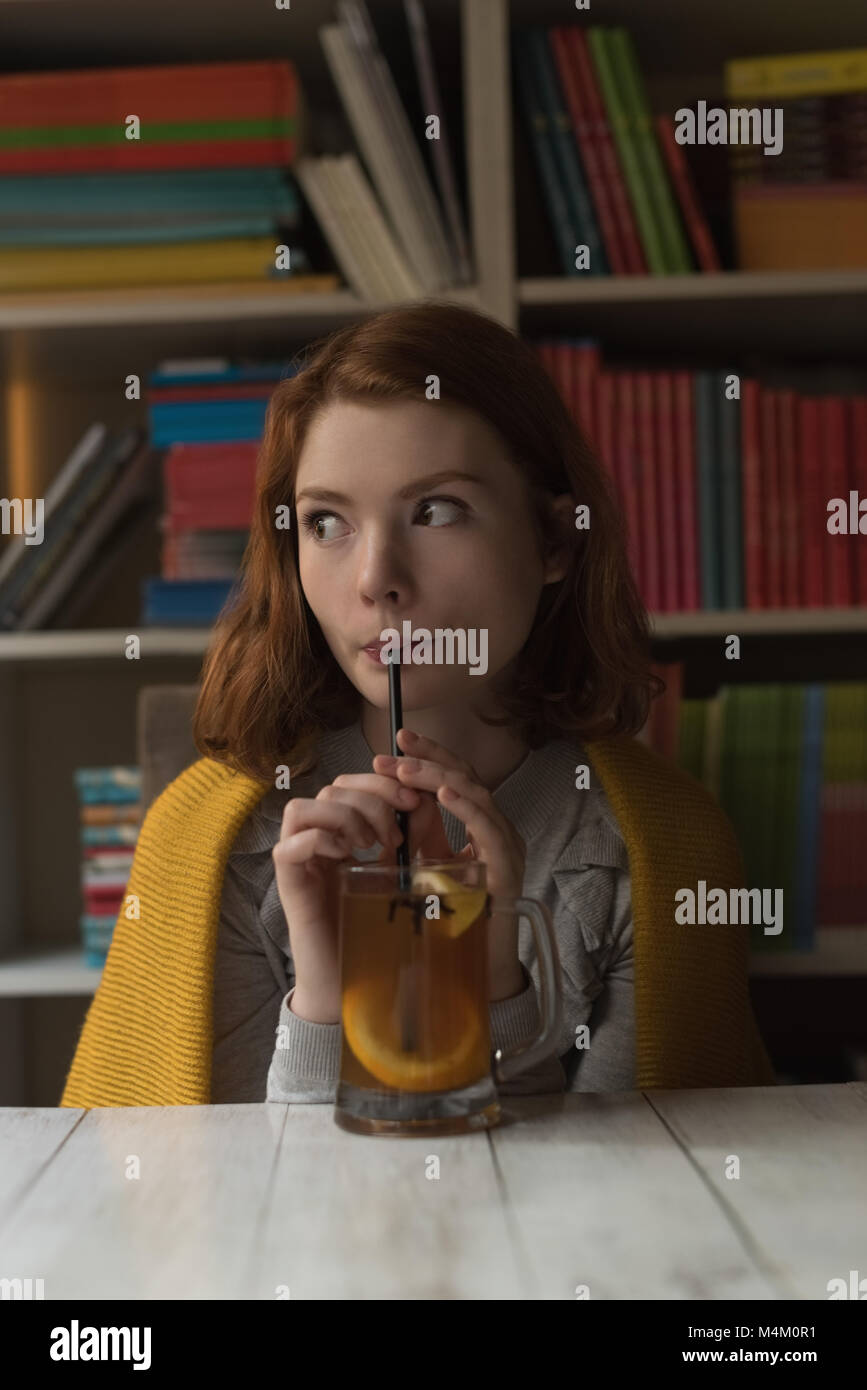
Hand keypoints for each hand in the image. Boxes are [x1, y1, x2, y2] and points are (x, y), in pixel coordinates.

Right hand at [271, 769, 421, 1018]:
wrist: (353, 980)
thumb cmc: (376, 927)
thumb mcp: (398, 871)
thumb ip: (408, 835)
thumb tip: (425, 800)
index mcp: (339, 833)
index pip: (350, 783)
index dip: (381, 781)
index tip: (412, 800)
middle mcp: (314, 841)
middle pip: (330, 788)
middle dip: (370, 799)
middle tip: (395, 833)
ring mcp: (297, 861)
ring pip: (301, 808)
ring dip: (344, 818)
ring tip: (371, 846)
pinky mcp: (288, 885)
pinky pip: (290, 846)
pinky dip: (321, 842)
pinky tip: (347, 858)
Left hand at [372, 728, 526, 998]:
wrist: (477, 971)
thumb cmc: (452, 920)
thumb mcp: (428, 865)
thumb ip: (418, 831)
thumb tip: (394, 795)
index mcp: (481, 827)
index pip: (457, 779)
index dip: (431, 756)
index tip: (398, 740)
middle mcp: (498, 831)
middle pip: (468, 779)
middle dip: (429, 762)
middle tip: (392, 754)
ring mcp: (507, 848)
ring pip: (478, 797)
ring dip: (439, 779)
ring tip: (407, 771)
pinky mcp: (508, 870)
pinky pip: (490, 830)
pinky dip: (467, 809)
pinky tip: (444, 795)